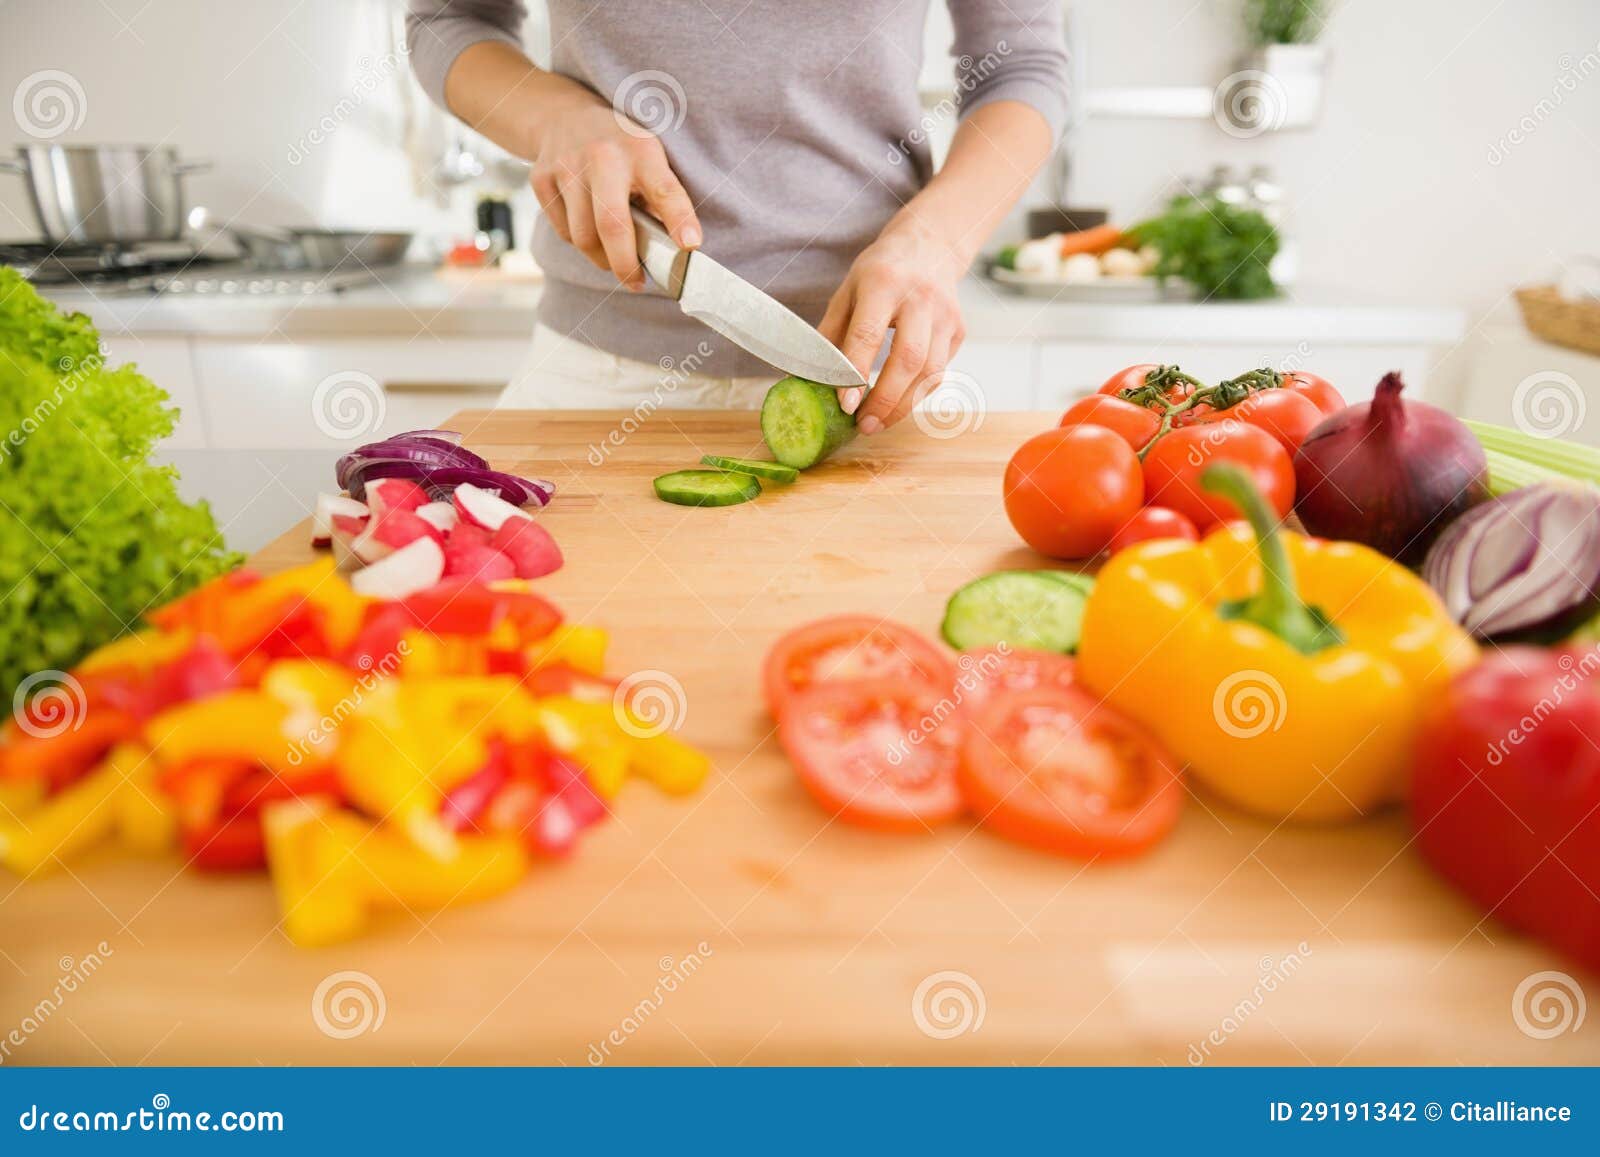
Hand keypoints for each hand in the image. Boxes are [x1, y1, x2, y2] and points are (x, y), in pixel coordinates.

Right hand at [528, 95, 700, 290]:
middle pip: (612, 225)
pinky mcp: (541, 179)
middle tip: (637, 283)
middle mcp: (602, 156)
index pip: (664, 189)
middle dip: (626, 264)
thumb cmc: (619, 149)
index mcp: (640, 149)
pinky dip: (580, 242)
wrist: (563, 117)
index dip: (679, 219)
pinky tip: (590, 231)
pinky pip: (563, 232)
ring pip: (583, 237)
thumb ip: (659, 198)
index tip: (690, 246)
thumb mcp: (649, 158)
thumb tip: (672, 249)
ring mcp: (567, 167)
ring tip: (615, 258)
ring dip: (602, 258)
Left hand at [818, 217, 966, 432]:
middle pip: (909, 359)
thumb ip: (831, 333)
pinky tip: (897, 403)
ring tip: (877, 423)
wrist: (930, 246)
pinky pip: (939, 372)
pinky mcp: (958, 331)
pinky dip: (917, 394)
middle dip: (886, 399)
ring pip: (931, 372)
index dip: (856, 372)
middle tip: (863, 425)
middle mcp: (920, 298)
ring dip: (903, 406)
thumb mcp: (848, 291)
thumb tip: (808, 378)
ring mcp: (945, 315)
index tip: (846, 404)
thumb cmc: (881, 271)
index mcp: (883, 282)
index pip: (869, 333)